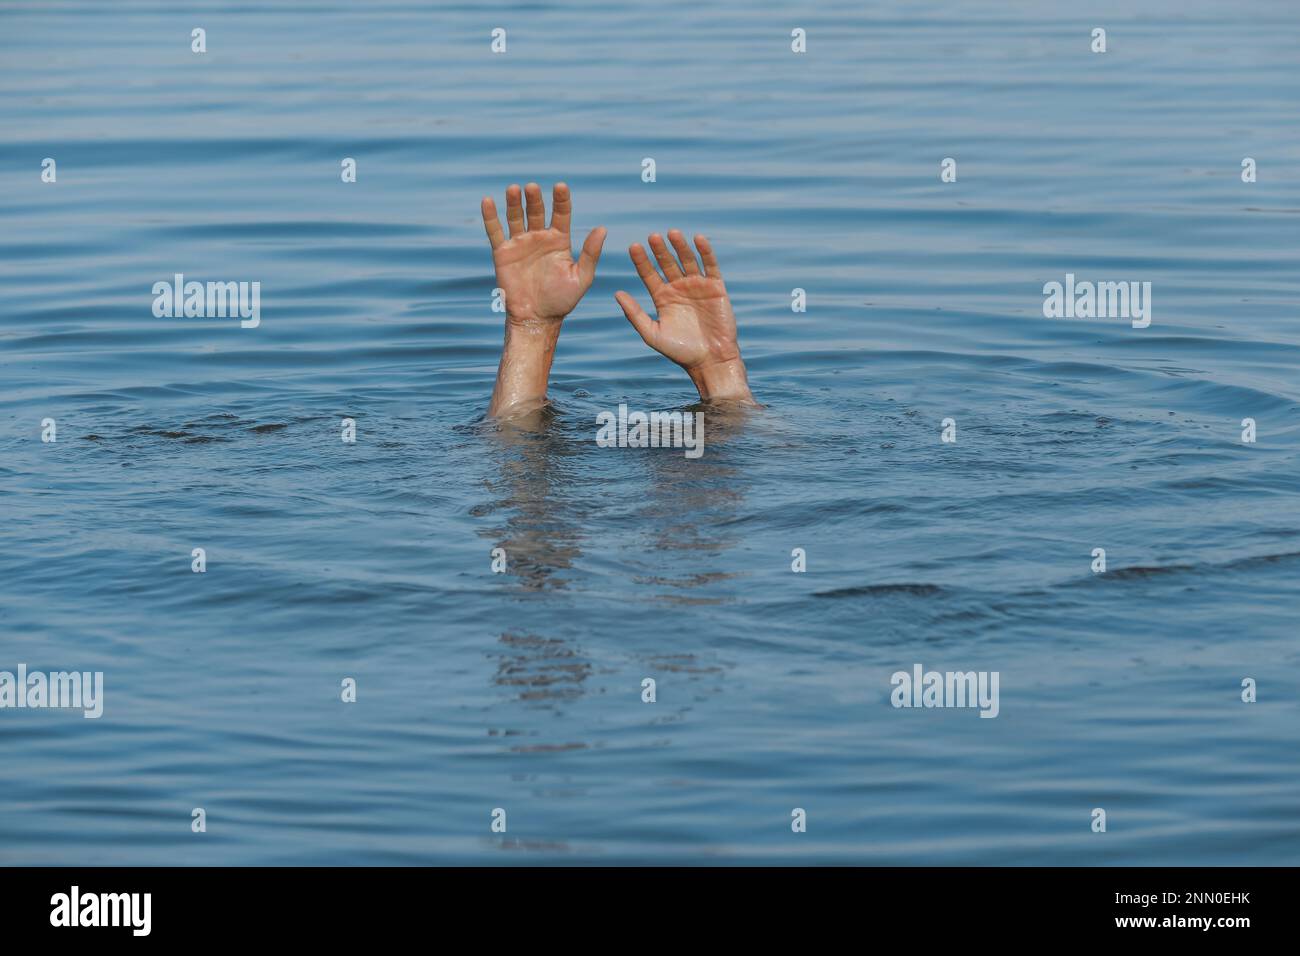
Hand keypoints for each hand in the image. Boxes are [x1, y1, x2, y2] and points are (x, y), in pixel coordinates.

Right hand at [482, 182, 604, 417]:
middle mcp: (539, 238)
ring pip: (516, 217)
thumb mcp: (581, 277)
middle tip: (533, 188)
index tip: (561, 186)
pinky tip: (488, 201)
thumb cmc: (562, 300)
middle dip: (535, 199)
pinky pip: (495, 231)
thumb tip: (603, 228)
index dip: (561, 200)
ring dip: (514, 203)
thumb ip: (591, 253)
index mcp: (559, 241)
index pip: (561, 214)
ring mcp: (520, 243)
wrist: (537, 318)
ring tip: (514, 189)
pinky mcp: (503, 253)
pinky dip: (490, 217)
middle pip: (537, 211)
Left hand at [615, 230, 754, 403]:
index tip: (633, 246)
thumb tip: (617, 293)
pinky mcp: (716, 287)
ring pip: (687, 260)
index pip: (649, 274)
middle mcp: (678, 288)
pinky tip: (698, 238)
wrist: (710, 360)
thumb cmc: (680, 351)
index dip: (642, 261)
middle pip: (667, 263)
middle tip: (652, 236)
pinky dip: (705, 252)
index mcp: (662, 298)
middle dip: (660, 250)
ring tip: (672, 233)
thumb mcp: (652, 333)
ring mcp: (697, 286)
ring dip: (680, 246)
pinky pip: (710, 265)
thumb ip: (634, 314)